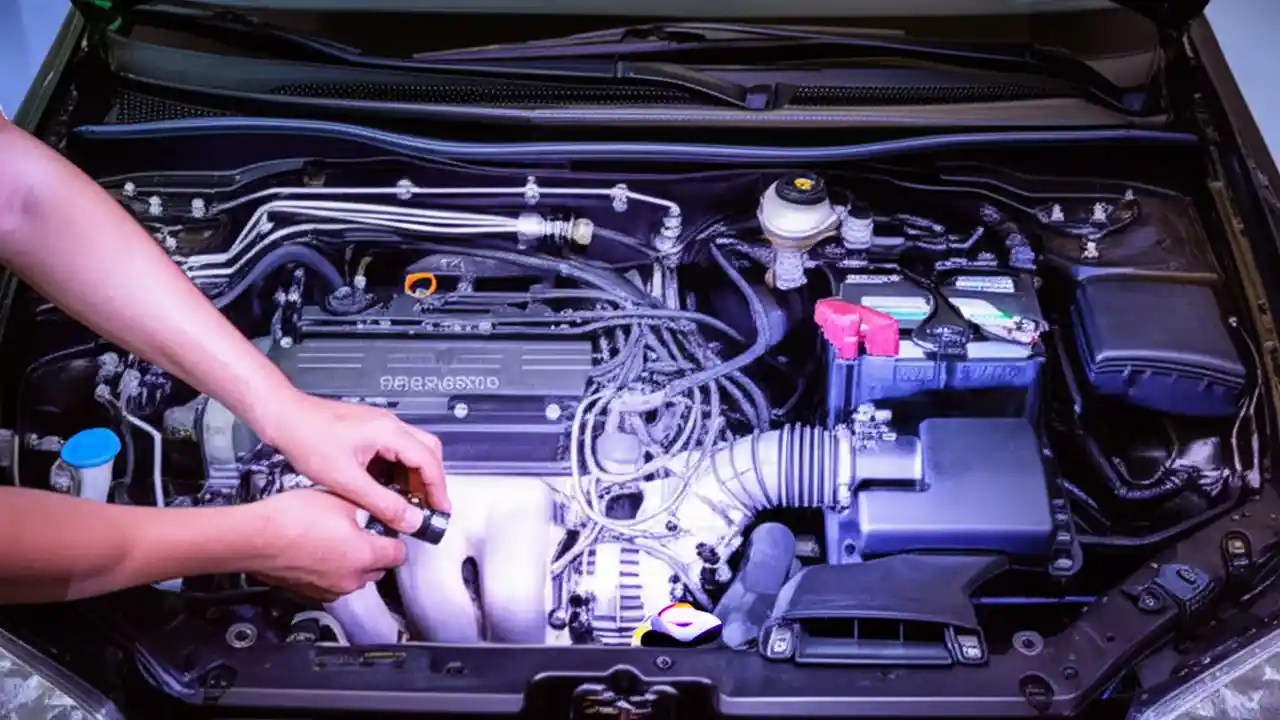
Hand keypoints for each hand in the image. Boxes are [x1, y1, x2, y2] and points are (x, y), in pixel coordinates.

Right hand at [248, 489, 406, 601]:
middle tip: (361, 529)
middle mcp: (351, 579)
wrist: (254, 537)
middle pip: (379, 568)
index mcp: (364, 556)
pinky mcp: (311, 592)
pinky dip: (332, 570)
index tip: (388, 528)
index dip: (395, 537)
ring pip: (355, 577)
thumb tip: (380, 509)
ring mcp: (330, 589)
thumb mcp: (340, 499)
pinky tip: (319, 549)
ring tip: (336, 538)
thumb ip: (368, 508)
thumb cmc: (291, 518)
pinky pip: (333, 582)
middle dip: (375, 550)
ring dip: (353, 561)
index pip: (399, 554)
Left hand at [257, 391, 448, 533]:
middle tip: (428, 506)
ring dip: (415, 476)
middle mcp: (390, 424)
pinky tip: (388, 488)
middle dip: (431, 481)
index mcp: (389, 432)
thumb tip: (409, 519)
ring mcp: (380, 425)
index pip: (428, 461)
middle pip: (428, 451)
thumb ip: (382, 502)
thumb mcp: (346, 480)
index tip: (440, 510)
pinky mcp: (369, 429)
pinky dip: (399, 470)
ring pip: (413, 450)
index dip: (438, 488)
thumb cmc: (307, 439)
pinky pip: (396, 449)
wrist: (283, 416)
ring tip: (409, 502)